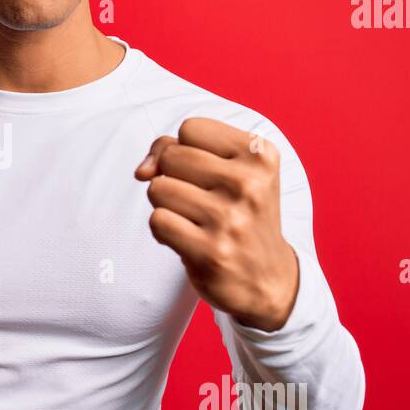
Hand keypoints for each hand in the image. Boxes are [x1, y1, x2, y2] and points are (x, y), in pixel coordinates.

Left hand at [134, 117, 298, 331]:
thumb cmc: (238, 215)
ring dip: (166, 205)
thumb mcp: (226, 170)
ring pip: (158, 188)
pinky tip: (188, 239)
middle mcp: (250, 183)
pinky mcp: (211, 251)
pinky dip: (163, 230)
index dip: (186, 150)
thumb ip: (175, 149)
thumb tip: (142, 171)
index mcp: (261, 154)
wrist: (267, 280)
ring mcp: (231, 218)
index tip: (208, 174)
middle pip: (172, 156)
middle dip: (174, 177)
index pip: (191, 128)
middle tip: (203, 202)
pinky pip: (157, 220)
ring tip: (196, 221)